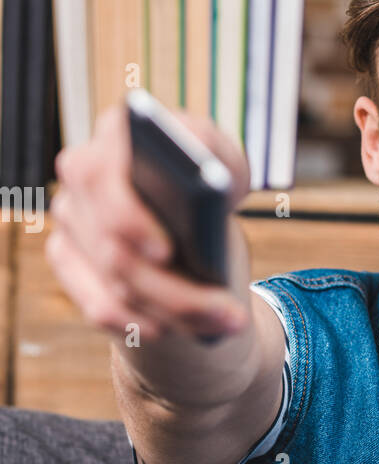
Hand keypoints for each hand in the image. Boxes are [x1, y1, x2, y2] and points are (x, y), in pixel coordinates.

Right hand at [46, 103, 250, 343]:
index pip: (102, 176)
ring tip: (224, 322)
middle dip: (172, 288)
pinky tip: (169, 330)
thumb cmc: (210, 191)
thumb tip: (202, 168)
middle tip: (225, 311)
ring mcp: (70, 216)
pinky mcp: (67, 257)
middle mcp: (83, 171)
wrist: (194, 228)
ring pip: (113, 280)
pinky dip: (137, 322)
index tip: (166, 252)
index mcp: (118, 133)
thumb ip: (217, 157)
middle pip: (112, 244)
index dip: (128, 219)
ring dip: (173, 310)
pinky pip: (96, 304)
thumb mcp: (226, 168)